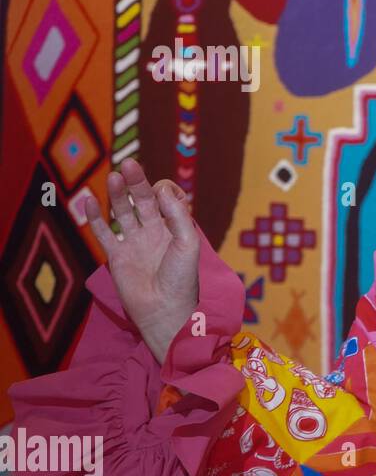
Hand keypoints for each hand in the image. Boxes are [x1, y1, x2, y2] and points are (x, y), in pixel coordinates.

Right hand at [84, 159, 201, 365]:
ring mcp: (134, 243)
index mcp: (174, 228)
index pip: (166, 200)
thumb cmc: (181, 279)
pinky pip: (103, 233)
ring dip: (117, 194)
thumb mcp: (187, 244)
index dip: (162, 190)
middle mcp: (153, 232)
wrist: (163, 310)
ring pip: (122, 212)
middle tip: (129, 165)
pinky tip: (88, 200)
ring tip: (114, 176)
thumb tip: (161, 189)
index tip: (160, 190)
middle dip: (136, 183)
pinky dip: (94, 217)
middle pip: (142, 200)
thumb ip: (177, 216)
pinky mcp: (117, 256)